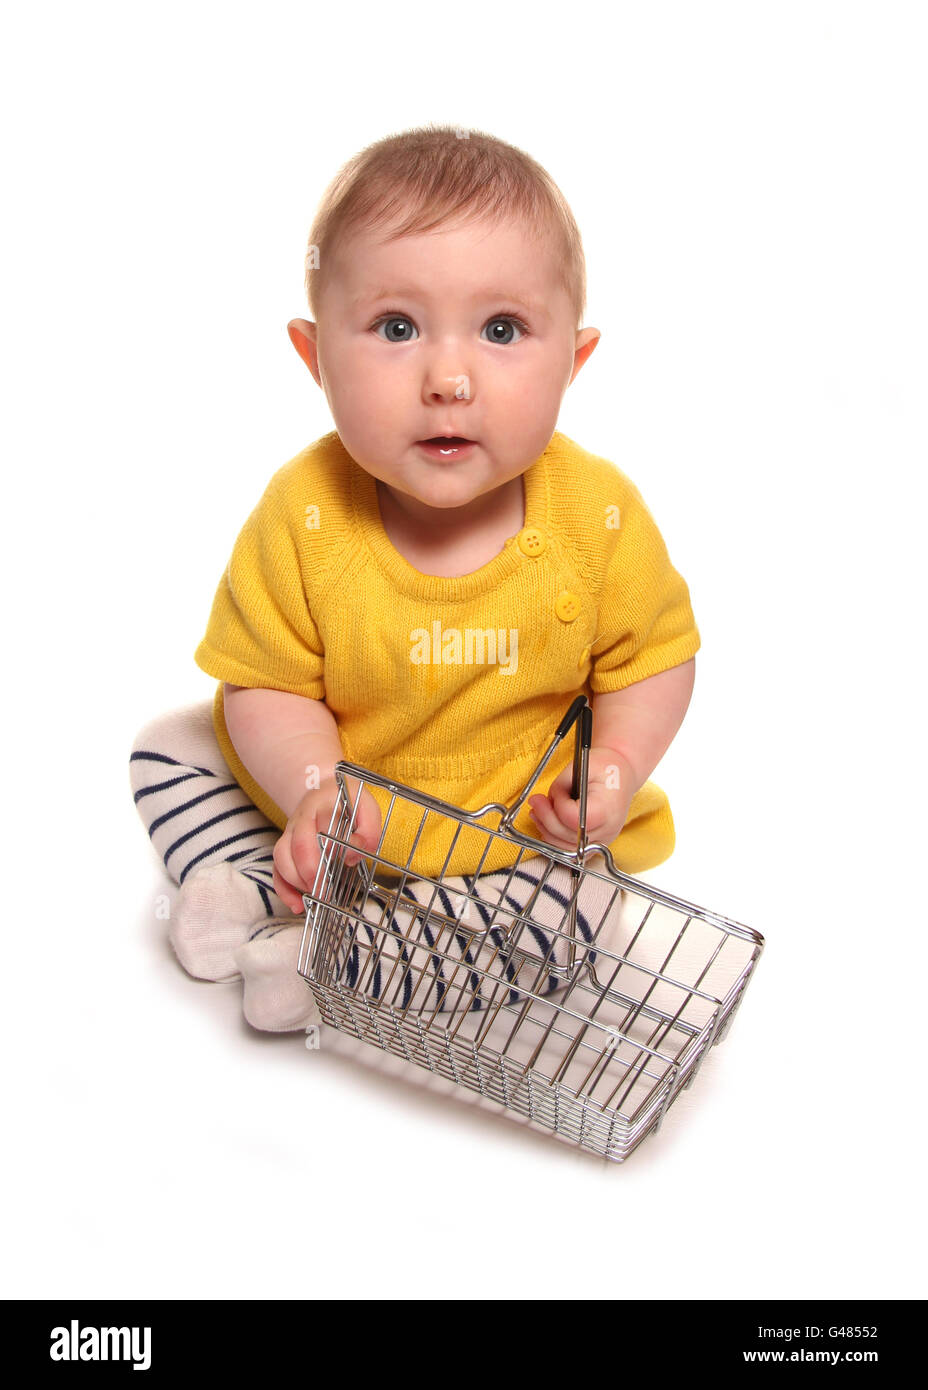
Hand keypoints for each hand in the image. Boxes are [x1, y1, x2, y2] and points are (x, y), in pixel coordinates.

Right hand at [272, 773, 381, 913]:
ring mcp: (289, 833)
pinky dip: (284, 890)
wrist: (324, 789)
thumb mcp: (367, 808)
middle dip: (311, 872)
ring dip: (296, 881)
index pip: (324, 823)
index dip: (334, 844)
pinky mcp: (284, 848)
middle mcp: (302, 818)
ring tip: (315, 898)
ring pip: (282, 857)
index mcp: (323, 805)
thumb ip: (368, 830)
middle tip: (326, 892)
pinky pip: (276, 869)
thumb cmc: (349, 804)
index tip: (348, 860)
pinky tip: (298, 905)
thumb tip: (352, 856)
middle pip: (299, 844)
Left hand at [527, 747, 634, 853]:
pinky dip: (557, 840)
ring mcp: (603, 840)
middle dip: (546, 819)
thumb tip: (545, 803)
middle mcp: (607, 830)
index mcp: (607, 809)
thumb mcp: (582, 766)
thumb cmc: (605, 767)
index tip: (558, 791)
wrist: (622, 773)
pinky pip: (573, 850)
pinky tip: (547, 824)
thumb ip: (561, 786)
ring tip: (538, 812)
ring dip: (547, 831)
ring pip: (567, 848)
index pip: (573, 819)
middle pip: (568, 837)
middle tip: (535, 802)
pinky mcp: (596, 843)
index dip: (558, 805)